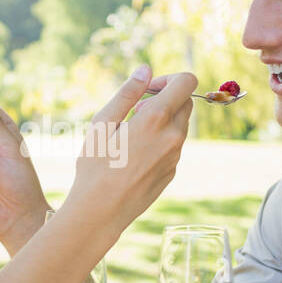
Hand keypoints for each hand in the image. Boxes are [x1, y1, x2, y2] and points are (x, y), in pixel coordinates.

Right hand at [62, 65, 195, 234]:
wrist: (101, 212)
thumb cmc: (95, 166)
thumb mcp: (102, 123)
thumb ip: (127, 93)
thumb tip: (146, 70)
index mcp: (156, 119)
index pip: (186, 82)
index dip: (168, 78)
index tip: (147, 90)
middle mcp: (173, 137)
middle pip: (185, 102)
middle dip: (165, 99)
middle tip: (134, 112)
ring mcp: (175, 156)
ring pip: (179, 125)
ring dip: (161, 121)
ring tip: (129, 136)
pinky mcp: (172, 172)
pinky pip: (173, 146)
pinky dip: (159, 141)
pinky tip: (133, 156)